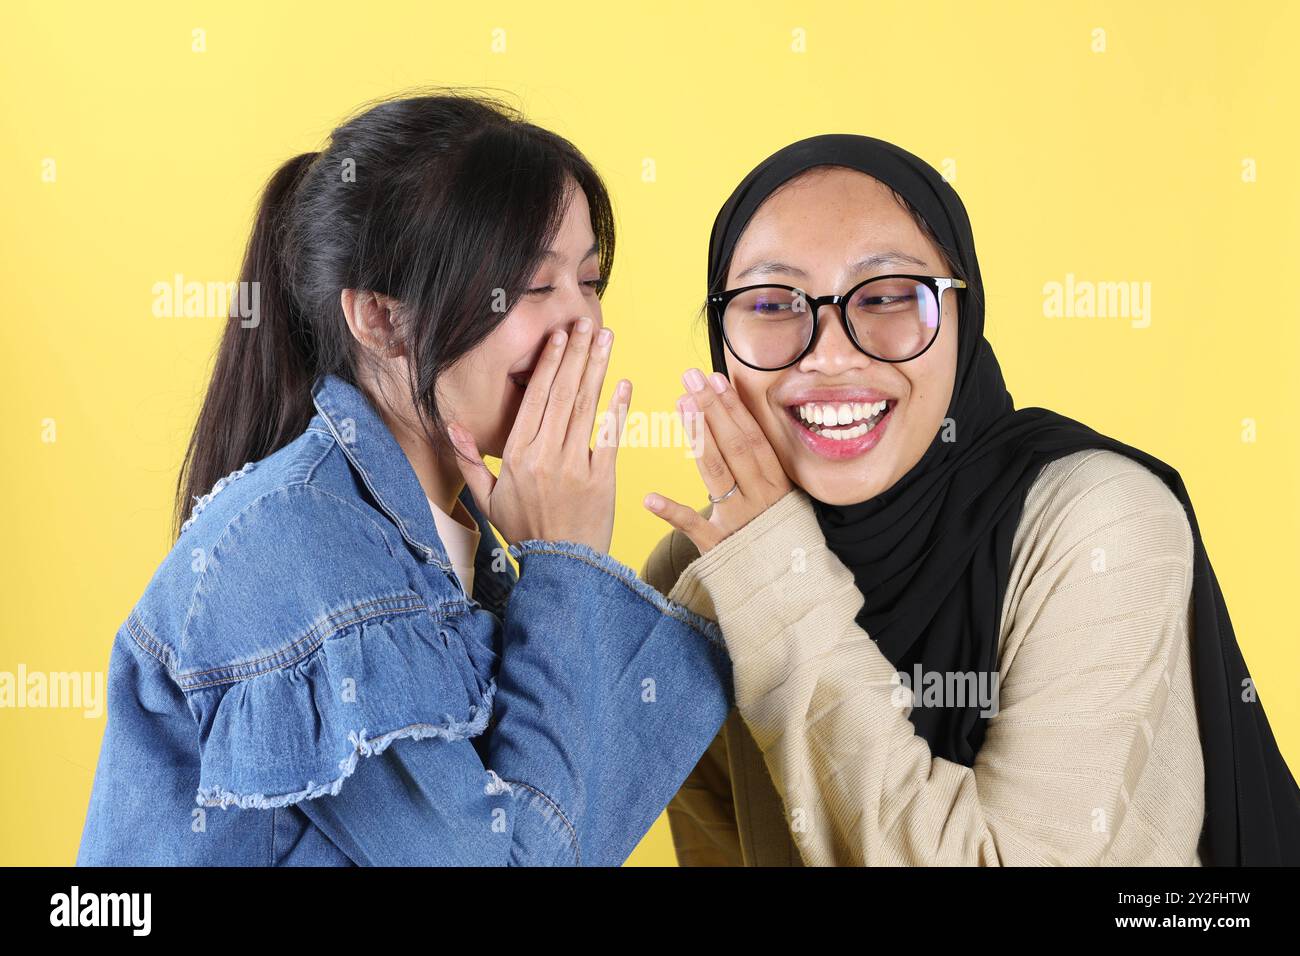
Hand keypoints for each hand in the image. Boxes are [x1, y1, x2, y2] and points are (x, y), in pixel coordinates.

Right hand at [447, 317, 629, 553]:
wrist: (562, 567)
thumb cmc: (525, 531)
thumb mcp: (488, 499)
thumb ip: (470, 460)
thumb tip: (451, 427)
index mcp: (517, 456)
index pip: (534, 400)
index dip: (548, 366)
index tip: (558, 337)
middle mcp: (545, 456)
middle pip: (561, 395)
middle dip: (575, 355)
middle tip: (585, 323)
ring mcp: (575, 467)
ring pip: (586, 408)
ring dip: (597, 370)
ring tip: (606, 339)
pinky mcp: (602, 479)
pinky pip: (611, 438)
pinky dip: (618, 410)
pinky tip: (624, 384)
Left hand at [643, 368, 792, 553]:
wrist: (789, 588)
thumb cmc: (778, 535)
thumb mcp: (780, 498)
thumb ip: (760, 466)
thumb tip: (737, 422)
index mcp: (776, 484)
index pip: (752, 438)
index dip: (733, 407)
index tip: (714, 379)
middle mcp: (760, 498)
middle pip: (735, 446)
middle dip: (712, 408)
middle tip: (690, 377)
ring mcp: (739, 522)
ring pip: (717, 474)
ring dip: (698, 437)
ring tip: (681, 404)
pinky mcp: (719, 547)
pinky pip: (693, 528)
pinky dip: (672, 513)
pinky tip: (648, 498)